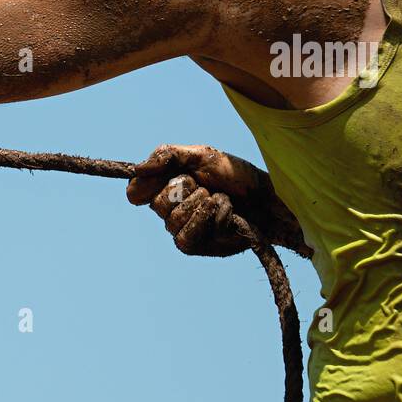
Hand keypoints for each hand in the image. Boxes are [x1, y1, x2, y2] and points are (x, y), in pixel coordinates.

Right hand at [126, 144, 308, 256]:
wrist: (267, 199)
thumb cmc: (235, 176)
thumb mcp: (202, 155)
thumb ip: (167, 155)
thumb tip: (137, 169)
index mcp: (165, 187)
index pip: (134, 193)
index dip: (145, 186)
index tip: (168, 175)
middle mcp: (168, 211)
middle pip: (156, 204)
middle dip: (186, 189)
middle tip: (205, 185)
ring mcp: (180, 230)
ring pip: (172, 221)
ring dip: (203, 203)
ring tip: (220, 199)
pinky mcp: (194, 246)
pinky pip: (187, 236)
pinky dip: (212, 218)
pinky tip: (227, 213)